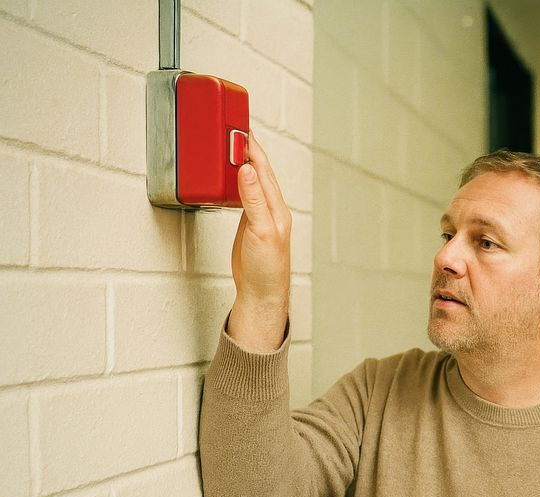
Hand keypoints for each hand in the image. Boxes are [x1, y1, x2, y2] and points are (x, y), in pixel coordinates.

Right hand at [227, 132, 291, 351]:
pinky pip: (244, 195)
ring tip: (232, 146)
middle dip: (248, 149)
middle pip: (259, 172)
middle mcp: (271, 209)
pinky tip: (231, 178)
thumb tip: (246, 169)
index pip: (263, 170)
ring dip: (243, 163)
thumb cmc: (267, 268)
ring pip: (253, 182)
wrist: (262, 293)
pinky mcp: (250, 225)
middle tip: (235, 129)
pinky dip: (237, 181)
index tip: (241, 128)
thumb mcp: (260, 231)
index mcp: (276, 207)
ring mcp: (261, 216)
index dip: (252, 148)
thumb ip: (253, 200)